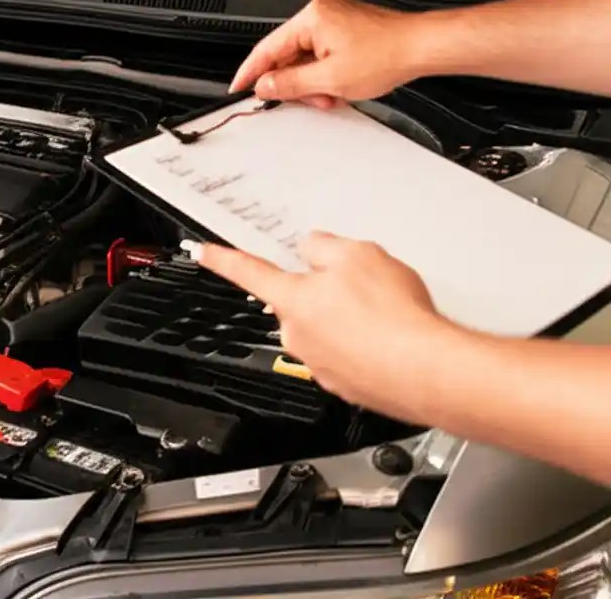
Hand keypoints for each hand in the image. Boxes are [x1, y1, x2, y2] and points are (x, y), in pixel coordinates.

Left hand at [198, 231, 460, 423]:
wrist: (426, 371)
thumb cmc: (392, 316)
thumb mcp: (357, 254)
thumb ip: (324, 246)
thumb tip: (313, 249)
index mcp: (292, 299)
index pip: (247, 271)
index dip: (222, 259)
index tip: (203, 254)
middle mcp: (297, 334)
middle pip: (298, 301)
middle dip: (324, 292)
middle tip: (360, 286)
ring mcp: (319, 363)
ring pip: (327, 328)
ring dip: (349, 320)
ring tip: (384, 315)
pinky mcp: (345, 384)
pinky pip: (350, 354)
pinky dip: (367, 345)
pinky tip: (391, 338)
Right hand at [229, 0, 421, 108]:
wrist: (422, 47)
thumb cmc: (387, 54)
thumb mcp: (329, 79)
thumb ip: (290, 84)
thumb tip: (265, 85)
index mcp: (311, 19)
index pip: (267, 49)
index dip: (251, 73)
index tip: (239, 87)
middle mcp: (321, 13)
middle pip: (288, 54)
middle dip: (295, 82)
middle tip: (304, 100)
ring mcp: (336, 18)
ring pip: (306, 56)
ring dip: (313, 81)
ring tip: (330, 95)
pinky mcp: (348, 27)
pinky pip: (323, 53)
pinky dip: (325, 72)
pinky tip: (338, 86)